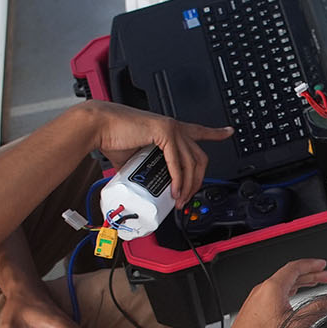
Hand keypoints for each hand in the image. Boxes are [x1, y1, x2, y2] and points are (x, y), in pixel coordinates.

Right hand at [91, 103, 231, 205]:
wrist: (98, 127)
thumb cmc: (112, 138)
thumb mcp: (135, 157)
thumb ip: (145, 167)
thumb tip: (144, 185)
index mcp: (169, 128)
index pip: (199, 131)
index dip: (215, 133)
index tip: (228, 132)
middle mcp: (174, 126)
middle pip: (199, 157)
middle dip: (197, 181)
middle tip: (188, 197)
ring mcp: (171, 128)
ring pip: (192, 163)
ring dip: (188, 186)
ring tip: (179, 201)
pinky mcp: (164, 132)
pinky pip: (177, 162)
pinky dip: (178, 180)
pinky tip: (175, 191)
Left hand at [218, 259, 326, 327]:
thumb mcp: (297, 325)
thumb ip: (317, 309)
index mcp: (273, 287)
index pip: (296, 267)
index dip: (312, 265)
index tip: (323, 265)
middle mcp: (263, 289)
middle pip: (289, 274)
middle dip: (310, 274)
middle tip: (325, 275)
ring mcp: (256, 298)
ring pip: (282, 283)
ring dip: (299, 282)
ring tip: (314, 284)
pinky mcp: (254, 307)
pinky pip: (274, 292)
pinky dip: (289, 291)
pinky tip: (294, 298)